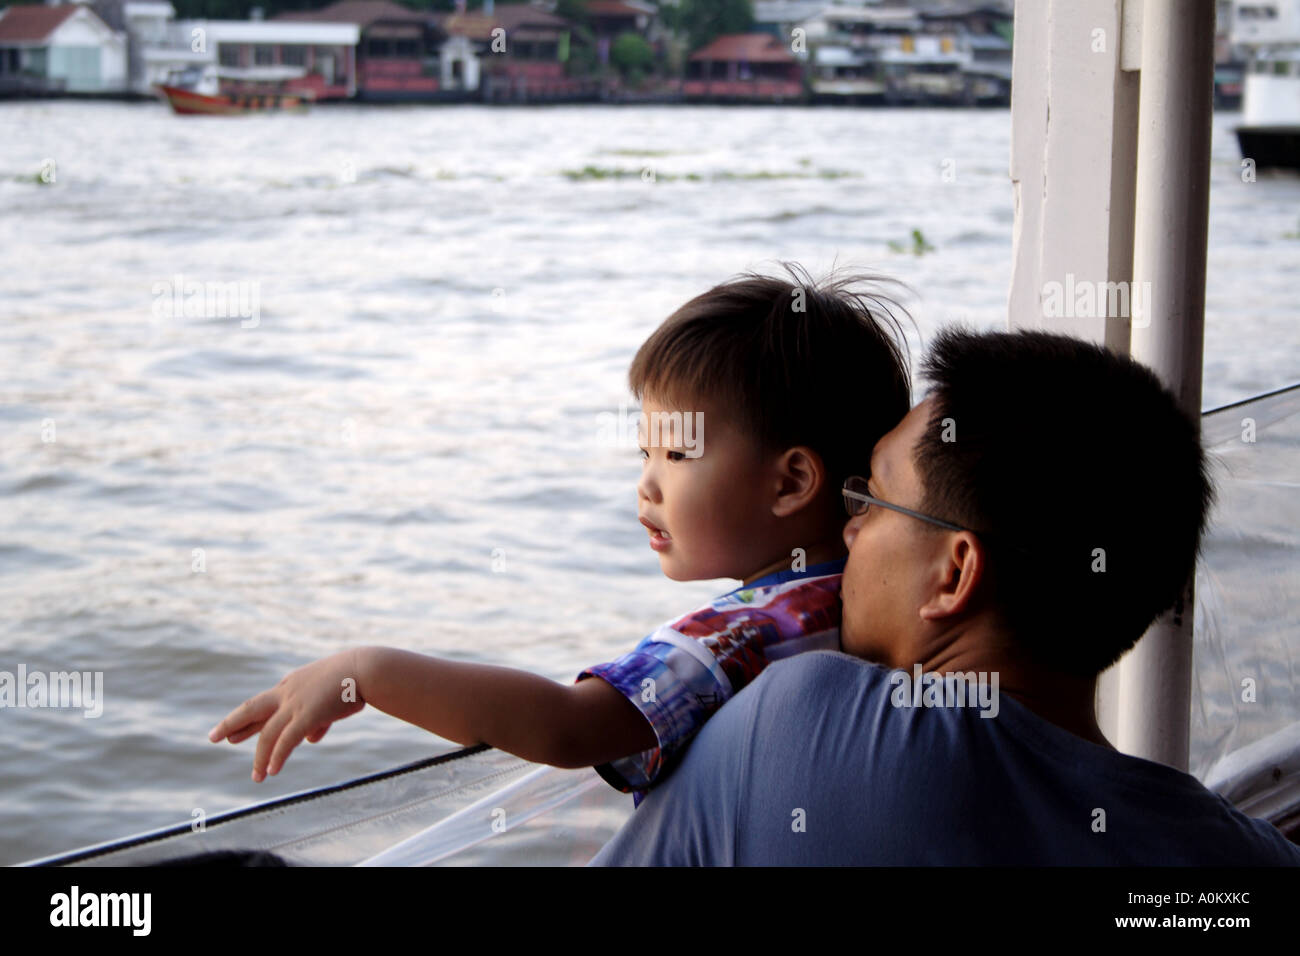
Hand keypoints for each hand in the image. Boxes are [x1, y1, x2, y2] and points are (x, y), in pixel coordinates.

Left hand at [208, 648, 366, 781]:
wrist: (366, 669)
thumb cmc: (353, 682)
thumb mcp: (329, 699)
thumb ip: (317, 720)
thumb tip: (311, 738)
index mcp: (291, 685)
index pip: (263, 705)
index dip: (247, 721)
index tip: (232, 733)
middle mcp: (287, 693)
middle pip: (251, 709)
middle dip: (231, 724)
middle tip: (213, 738)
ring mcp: (295, 703)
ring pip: (269, 733)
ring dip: (260, 756)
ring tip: (256, 777)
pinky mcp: (307, 715)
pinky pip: (286, 740)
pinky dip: (277, 756)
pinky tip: (271, 770)